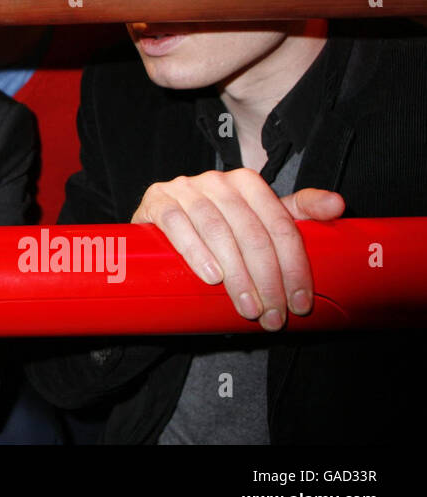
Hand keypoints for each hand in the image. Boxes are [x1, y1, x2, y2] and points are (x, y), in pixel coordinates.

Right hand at [131, 168, 344, 330]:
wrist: (163, 220)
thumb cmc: (219, 224)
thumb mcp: (259, 218)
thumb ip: (299, 212)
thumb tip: (338, 204)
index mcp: (249, 182)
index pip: (280, 225)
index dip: (294, 266)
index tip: (300, 303)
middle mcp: (217, 180)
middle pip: (251, 232)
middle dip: (267, 279)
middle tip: (273, 316)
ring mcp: (184, 188)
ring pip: (217, 230)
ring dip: (236, 274)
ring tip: (248, 307)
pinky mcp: (156, 200)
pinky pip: (177, 223)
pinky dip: (195, 250)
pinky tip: (211, 276)